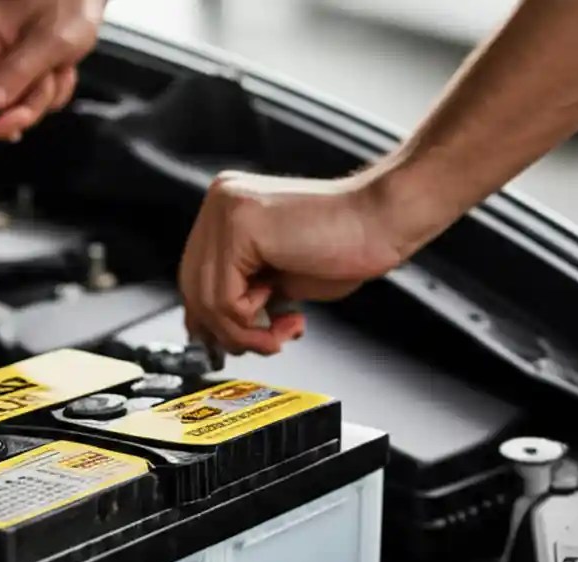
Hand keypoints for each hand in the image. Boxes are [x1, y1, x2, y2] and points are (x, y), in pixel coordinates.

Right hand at [0, 0, 105, 140]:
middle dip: (31, 100)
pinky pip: (25, 98)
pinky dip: (48, 89)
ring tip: (58, 64)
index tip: (25, 115)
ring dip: (45, 94)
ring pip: (14, 106)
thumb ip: (18, 73)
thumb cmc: (68, 0)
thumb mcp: (51, 38)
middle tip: (52, 75)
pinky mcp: (8, 68)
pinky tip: (56, 66)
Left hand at [179, 170, 410, 355]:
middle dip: (230, 331)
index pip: (194, 278)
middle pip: (193, 290)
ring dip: (246, 334)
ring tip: (282, 332)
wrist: (384, 220)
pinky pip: (223, 298)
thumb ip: (242, 298)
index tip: (245, 340)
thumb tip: (208, 332)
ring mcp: (226, 210)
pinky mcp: (238, 225)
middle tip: (269, 341)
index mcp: (227, 211)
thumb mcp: (277, 282)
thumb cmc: (346, 247)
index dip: (215, 321)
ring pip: (205, 300)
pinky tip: (285, 315)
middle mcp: (221, 203)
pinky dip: (252, 323)